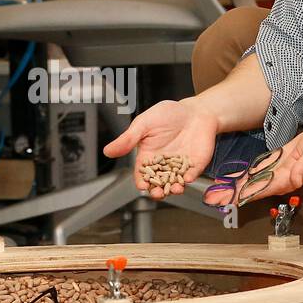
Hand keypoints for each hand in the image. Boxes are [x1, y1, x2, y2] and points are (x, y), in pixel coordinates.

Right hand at [103, 98, 219, 198]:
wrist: (194, 110)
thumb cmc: (168, 114)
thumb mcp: (143, 124)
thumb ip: (128, 139)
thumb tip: (107, 151)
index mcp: (148, 157)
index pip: (142, 175)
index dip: (142, 182)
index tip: (142, 186)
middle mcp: (164, 164)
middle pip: (158, 184)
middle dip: (157, 191)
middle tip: (157, 193)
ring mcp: (180, 166)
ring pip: (174, 183)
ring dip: (174, 188)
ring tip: (174, 189)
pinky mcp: (195, 165)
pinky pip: (192, 174)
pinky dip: (189, 178)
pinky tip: (187, 178)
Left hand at [202, 125, 302, 209]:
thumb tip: (295, 180)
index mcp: (287, 179)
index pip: (262, 190)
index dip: (245, 195)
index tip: (229, 201)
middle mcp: (278, 180)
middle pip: (251, 190)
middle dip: (232, 196)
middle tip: (212, 200)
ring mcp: (274, 174)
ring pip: (250, 185)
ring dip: (232, 190)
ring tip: (214, 194)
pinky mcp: (272, 166)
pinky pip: (253, 175)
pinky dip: (240, 179)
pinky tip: (228, 182)